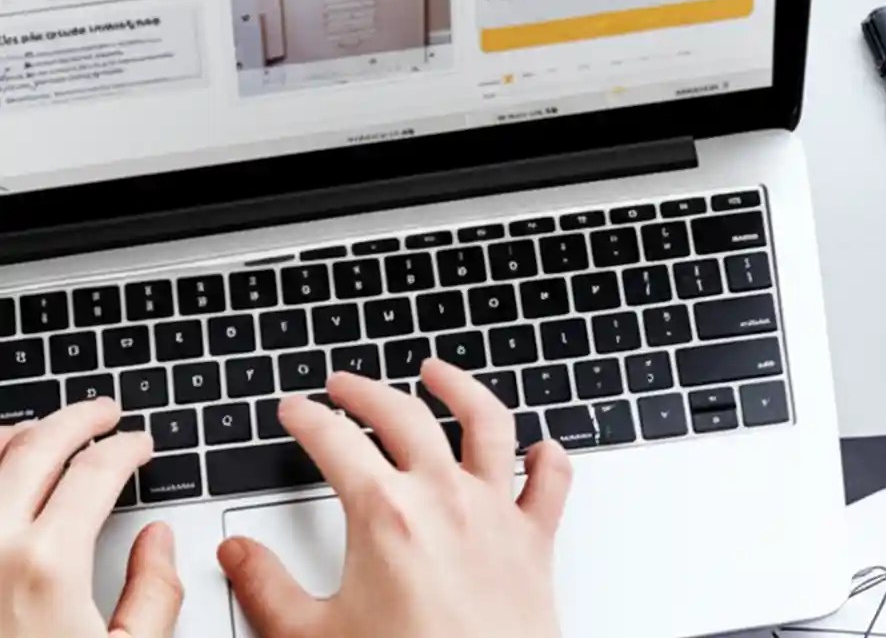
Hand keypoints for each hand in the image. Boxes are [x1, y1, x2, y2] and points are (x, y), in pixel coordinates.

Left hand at [0, 399, 183, 637]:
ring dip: (21, 433)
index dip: (127, 446)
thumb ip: (156, 594)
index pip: (97, 469)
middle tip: (103, 411)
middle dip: (80, 417)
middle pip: (38, 444)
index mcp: (47, 562)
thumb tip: (156, 542)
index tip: (141, 444)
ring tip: (44, 431)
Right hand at [218, 360, 574, 637]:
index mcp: (385, 513)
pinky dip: (547, 458)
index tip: (297, 410)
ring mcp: (494, 513)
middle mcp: (444, 498)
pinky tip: (538, 447)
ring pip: (486, 422)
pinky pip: (551, 483)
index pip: (335, 440)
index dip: (308, 418)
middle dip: (366, 390)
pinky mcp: (533, 540)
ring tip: (438, 372)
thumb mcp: (311, 635)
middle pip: (403, 415)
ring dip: (460, 388)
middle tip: (344, 385)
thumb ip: (266, 588)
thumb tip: (237, 555)